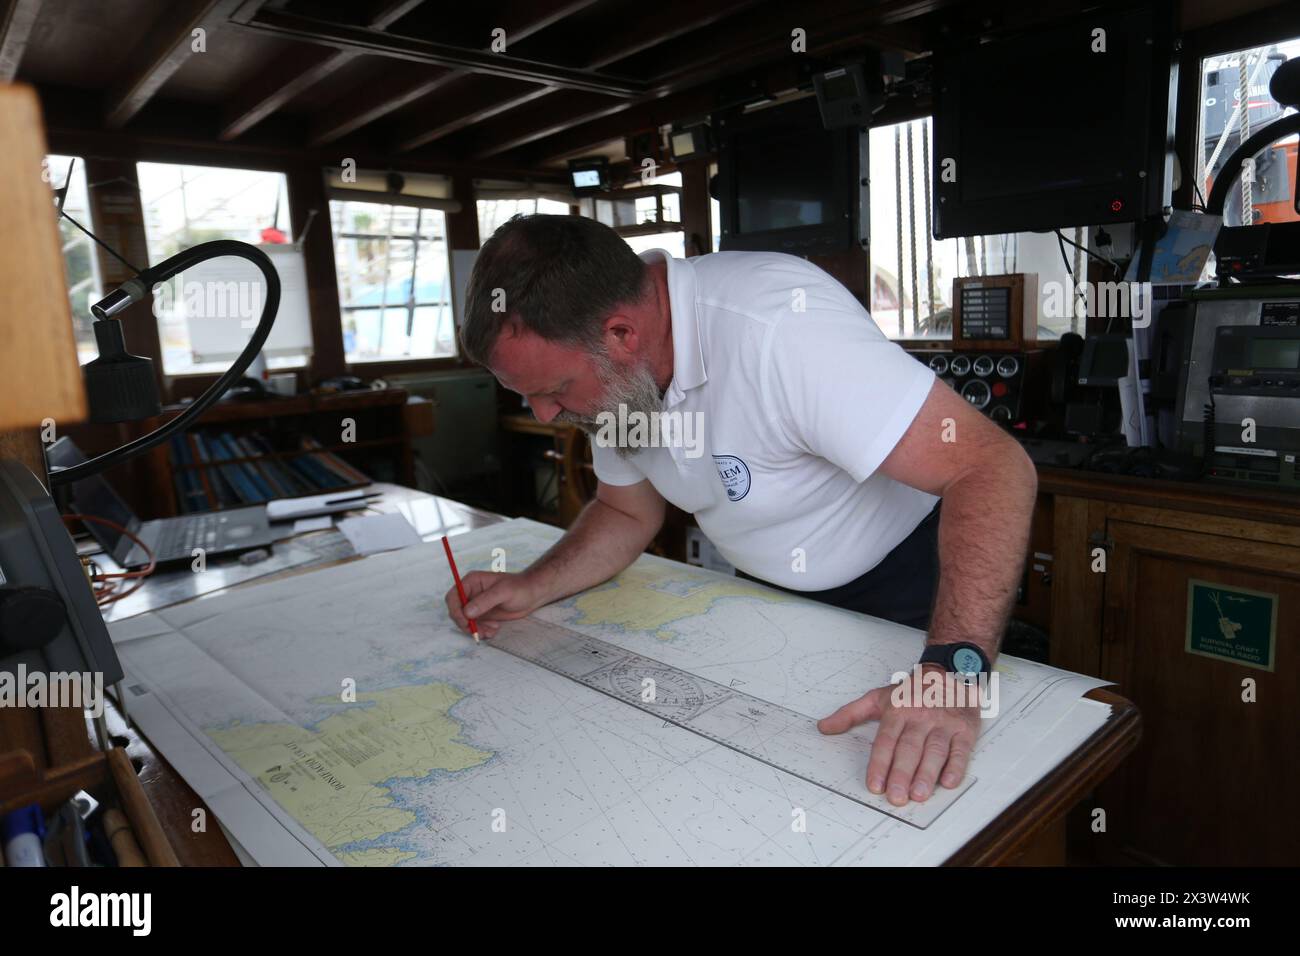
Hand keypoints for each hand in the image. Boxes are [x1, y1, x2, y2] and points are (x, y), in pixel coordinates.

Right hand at [443, 571, 540, 638]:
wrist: (532, 595)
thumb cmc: (520, 588)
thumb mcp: (503, 592)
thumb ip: (485, 601)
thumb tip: (467, 612)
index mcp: (471, 582)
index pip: (453, 597)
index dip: (455, 611)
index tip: (465, 621)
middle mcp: (470, 593)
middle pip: (456, 612)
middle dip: (466, 624)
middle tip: (479, 631)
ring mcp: (475, 605)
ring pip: (465, 622)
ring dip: (475, 629)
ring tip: (491, 631)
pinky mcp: (482, 615)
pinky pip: (474, 627)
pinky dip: (482, 631)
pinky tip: (494, 629)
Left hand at [817, 665, 980, 805]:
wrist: (949, 671)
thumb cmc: (912, 691)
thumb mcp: (878, 697)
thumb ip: (850, 714)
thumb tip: (824, 727)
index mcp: (898, 711)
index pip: (886, 740)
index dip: (880, 764)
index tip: (875, 785)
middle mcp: (920, 717)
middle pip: (909, 748)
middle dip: (902, 774)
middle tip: (896, 796)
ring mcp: (943, 724)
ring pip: (935, 751)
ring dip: (927, 774)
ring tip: (919, 794)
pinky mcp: (964, 730)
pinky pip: (961, 750)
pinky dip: (956, 766)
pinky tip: (948, 782)